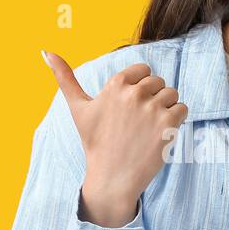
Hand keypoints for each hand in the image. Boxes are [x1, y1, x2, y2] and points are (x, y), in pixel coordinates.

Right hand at [43, 49, 187, 227]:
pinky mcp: (168, 124)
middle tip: (138, 123)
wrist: (112, 178)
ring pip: (172, 94)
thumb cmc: (95, 142)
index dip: (140, 88)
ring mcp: (152, 109)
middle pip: (159, 82)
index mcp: (116, 84)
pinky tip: (160, 134)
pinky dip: (176, 121)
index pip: (144, 70)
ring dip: (166, 109)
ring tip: (149, 128)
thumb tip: (45, 51)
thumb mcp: (78, 108)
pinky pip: (183, 108)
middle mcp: (134, 93)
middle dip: (153, 100)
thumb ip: (64, 78)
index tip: (130, 108)